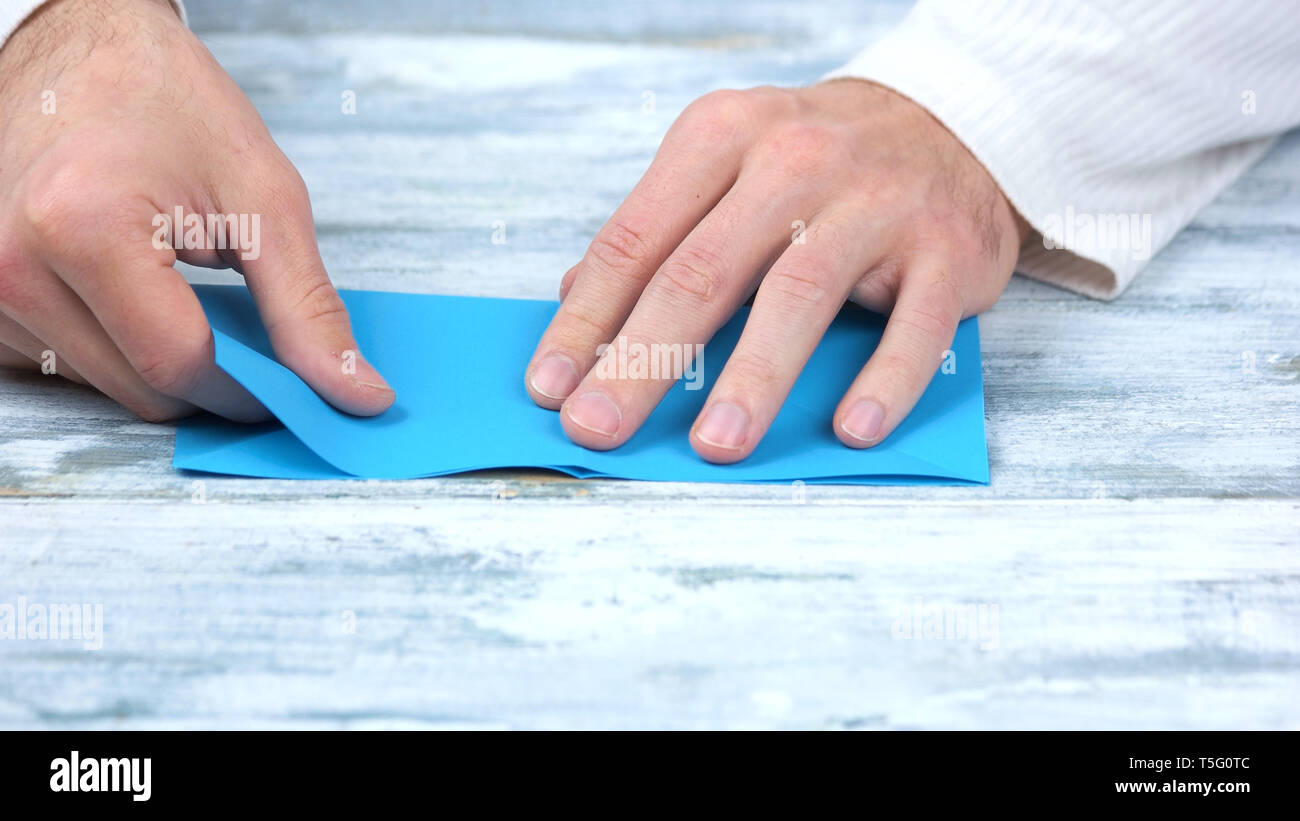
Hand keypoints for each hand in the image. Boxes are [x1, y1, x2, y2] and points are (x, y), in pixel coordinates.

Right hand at [0, 0, 392, 420]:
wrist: (85, 52)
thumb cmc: (172, 105)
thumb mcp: (264, 198)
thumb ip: (308, 308)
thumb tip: (359, 394)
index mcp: (81, 228)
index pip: (181, 364)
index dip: (253, 389)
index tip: (298, 386)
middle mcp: (14, 264)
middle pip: (143, 389)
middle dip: (215, 381)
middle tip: (255, 334)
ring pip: (108, 387)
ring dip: (165, 365)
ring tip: (189, 292)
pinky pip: (71, 367)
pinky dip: (121, 351)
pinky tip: (141, 296)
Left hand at [526, 79, 1026, 460]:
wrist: (949, 124)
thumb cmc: (817, 163)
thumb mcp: (726, 163)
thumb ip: (657, 229)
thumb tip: (575, 296)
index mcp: (723, 137)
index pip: (636, 239)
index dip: (586, 320)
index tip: (549, 388)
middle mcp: (795, 160)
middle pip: (704, 272)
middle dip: (644, 359)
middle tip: (600, 426)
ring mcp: (876, 203)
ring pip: (800, 295)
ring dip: (753, 377)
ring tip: (715, 444)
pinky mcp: (946, 249)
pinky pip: (915, 325)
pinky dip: (884, 380)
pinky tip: (851, 430)